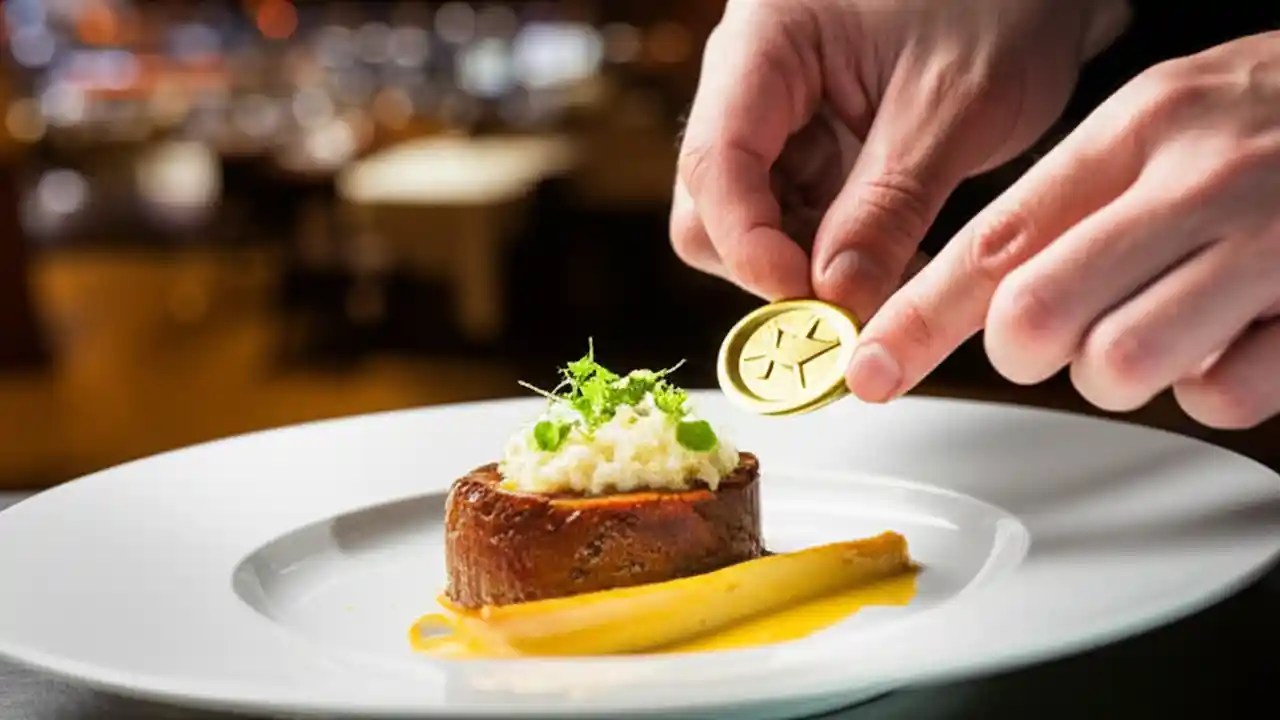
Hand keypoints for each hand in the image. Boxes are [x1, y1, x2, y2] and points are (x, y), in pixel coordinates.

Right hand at [671, 0, 1129, 319]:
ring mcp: (778, 111)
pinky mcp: (810, 138)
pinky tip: (891, 256)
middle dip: (773, 263)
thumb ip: (886, 210)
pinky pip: (795, 212)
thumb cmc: (1007, 1)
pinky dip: (833, 249)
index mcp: (765, 40)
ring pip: (751, 218)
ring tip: (892, 276)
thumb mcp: (954, 108)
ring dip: (808, 264)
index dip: (749, 245)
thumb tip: (833, 304)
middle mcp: (752, 76)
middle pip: (713, 201)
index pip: (715, 162)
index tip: (809, 305)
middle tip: (852, 305)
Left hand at [853, 32, 1279, 428]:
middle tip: (1052, 335)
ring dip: (1120, 370)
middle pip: (1039, 313)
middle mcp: (1197, 181)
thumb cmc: (1278, 119)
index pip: (994, 238)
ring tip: (1160, 324)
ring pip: (1121, 365)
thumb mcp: (1167, 121)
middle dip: (1026, 349)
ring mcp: (1267, 246)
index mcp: (1140, 129)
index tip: (872, 368)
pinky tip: (1239, 332)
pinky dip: (1215, 383)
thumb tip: (982, 288)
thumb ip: (1077, 199)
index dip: (919, 315)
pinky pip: (1222, 395)